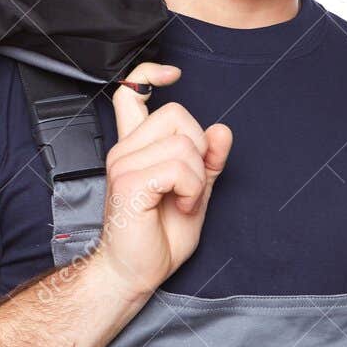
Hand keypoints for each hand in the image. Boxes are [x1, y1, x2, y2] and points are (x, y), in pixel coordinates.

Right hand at [95, 61, 231, 300]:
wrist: (135, 273)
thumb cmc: (157, 238)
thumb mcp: (195, 193)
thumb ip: (208, 161)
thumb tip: (222, 130)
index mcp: (135, 148)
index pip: (130, 91)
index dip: (150, 73)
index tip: (173, 75)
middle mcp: (125, 150)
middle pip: (177, 114)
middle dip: (200, 149)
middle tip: (190, 184)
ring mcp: (124, 164)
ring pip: (184, 143)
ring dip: (197, 177)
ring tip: (183, 200)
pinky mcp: (129, 182)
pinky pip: (179, 167)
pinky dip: (192, 189)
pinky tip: (180, 205)